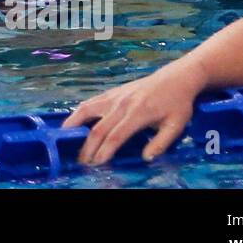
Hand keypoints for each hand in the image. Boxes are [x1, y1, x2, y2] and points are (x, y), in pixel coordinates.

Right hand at [64, 62, 204, 165]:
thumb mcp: (176, 126)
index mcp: (138, 113)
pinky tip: (74, 121)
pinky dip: (78, 112)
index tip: (97, 163)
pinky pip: (90, 102)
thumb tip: (146, 158)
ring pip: (87, 110)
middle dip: (87, 146)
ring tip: (64, 137)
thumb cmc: (178, 104)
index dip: (104, 151)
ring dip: (74, 125)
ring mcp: (115, 96)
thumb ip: (161, 143)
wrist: (176, 78)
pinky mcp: (112, 92)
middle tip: (81, 161)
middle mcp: (122, 104)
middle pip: (98, 127)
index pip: (116, 135)